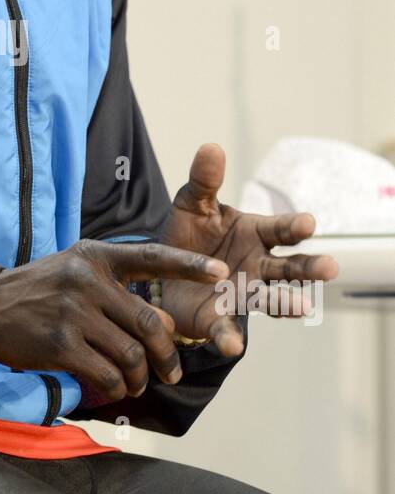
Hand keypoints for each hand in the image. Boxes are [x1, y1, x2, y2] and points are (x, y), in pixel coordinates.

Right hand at [0, 238, 229, 403]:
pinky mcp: (59, 343)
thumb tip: (164, 321)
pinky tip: (114, 389)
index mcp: (96, 255)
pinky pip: (107, 374)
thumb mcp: (76, 273)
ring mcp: (73, 312)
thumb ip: (118, 290)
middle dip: (167, 354)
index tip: (222, 274)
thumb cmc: (39, 291)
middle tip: (170, 372)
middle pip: (149, 322)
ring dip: (141, 378)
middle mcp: (87, 279)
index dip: (189, 266)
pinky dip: (117, 388)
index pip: (151, 256)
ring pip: (131, 354)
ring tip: (137, 385)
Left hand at [157, 142, 339, 355]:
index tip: (308, 223)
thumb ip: (203, 181)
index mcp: (256, 234)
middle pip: (291, 267)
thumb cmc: (190, 234)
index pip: (282, 230)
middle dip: (310, 267)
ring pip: (272, 299)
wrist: (164, 272)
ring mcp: (244, 293)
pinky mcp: (221, 318)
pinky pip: (228, 329)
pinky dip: (231, 337)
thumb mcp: (192, 204)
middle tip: (330, 267)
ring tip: (303, 306)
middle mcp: (259, 265)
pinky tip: (233, 345)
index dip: (295, 227)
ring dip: (289, 303)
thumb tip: (211, 147)